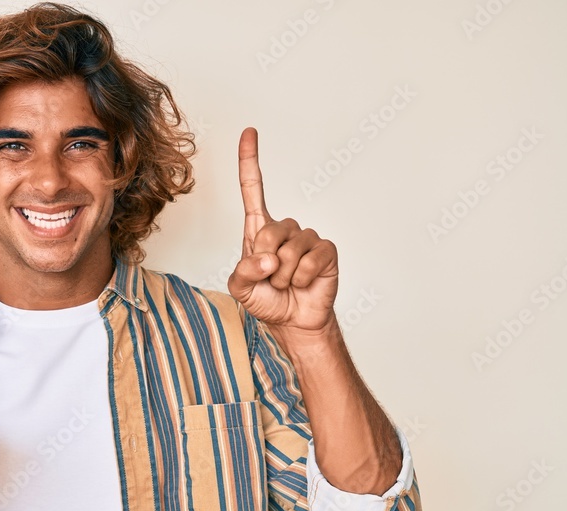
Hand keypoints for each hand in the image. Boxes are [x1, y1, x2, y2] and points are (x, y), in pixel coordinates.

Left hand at [227, 127, 338, 333]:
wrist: (293, 322)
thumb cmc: (266, 300)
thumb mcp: (240, 288)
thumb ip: (243, 272)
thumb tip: (268, 258)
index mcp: (258, 230)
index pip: (252, 189)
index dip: (249, 161)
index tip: (249, 132)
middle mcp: (283, 229)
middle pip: (268, 232)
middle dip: (265, 262)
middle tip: (270, 279)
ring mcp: (306, 238)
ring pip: (290, 249)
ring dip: (283, 275)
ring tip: (285, 284)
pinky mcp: (326, 250)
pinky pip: (312, 259)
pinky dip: (302, 277)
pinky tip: (303, 284)